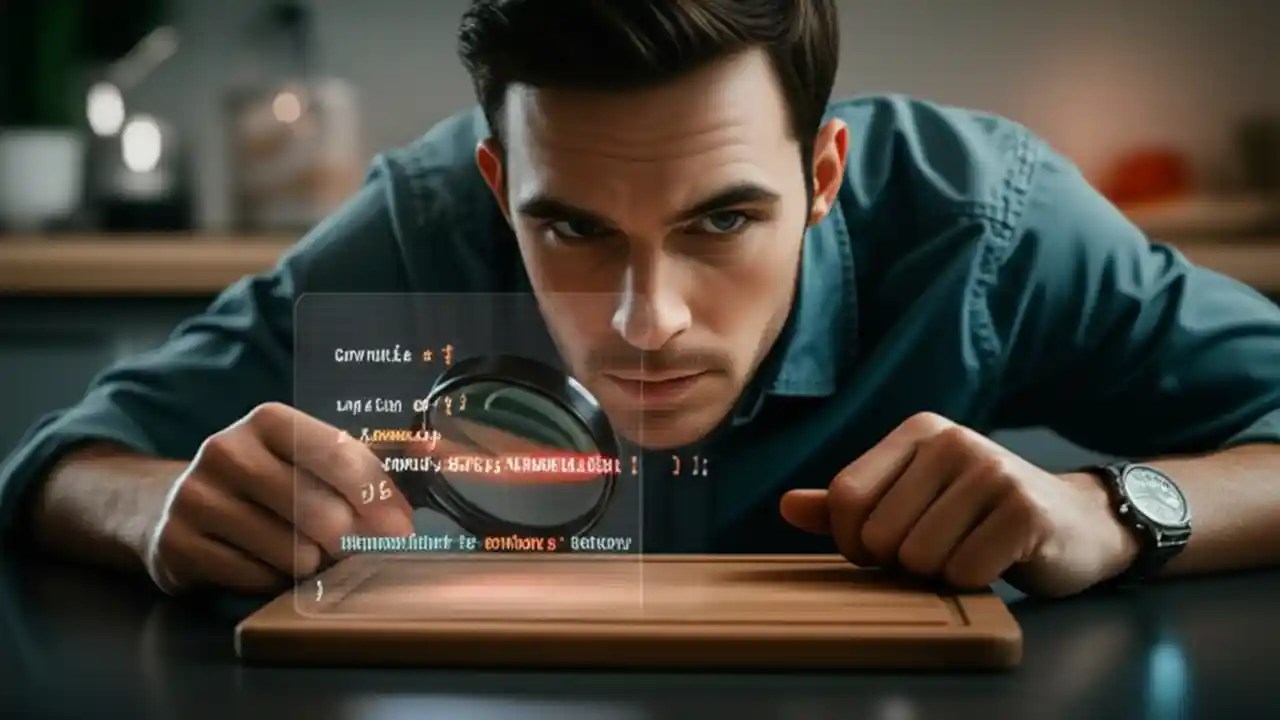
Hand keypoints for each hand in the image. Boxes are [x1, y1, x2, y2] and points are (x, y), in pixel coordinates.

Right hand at [144, 402, 414, 593]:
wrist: (174, 507)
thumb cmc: (266, 482)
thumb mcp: (306, 457)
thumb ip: (366, 459)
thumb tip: (437, 451)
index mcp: (268, 420)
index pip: (337, 453)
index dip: (377, 494)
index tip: (402, 528)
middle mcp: (227, 450)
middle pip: (317, 510)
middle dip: (349, 541)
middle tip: (356, 551)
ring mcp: (196, 496)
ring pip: (290, 551)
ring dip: (313, 565)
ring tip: (308, 555)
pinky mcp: (176, 543)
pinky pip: (255, 578)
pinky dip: (274, 582)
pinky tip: (268, 566)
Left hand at [779, 412, 1138, 597]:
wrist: (1078, 522)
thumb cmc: (982, 515)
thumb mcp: (915, 497)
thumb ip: (853, 503)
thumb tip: (786, 506)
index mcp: (917, 432)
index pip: (845, 497)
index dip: (853, 541)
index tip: (882, 550)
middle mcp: (952, 442)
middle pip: (879, 532)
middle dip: (900, 562)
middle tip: (939, 550)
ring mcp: (991, 472)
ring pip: (919, 557)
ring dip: (940, 574)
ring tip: (969, 551)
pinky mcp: (1024, 510)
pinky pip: (964, 572)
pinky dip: (974, 581)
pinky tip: (998, 561)